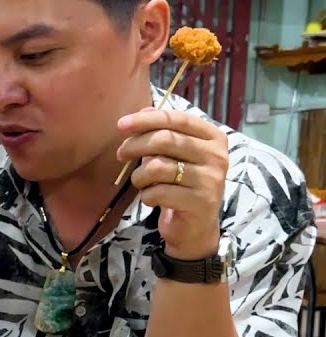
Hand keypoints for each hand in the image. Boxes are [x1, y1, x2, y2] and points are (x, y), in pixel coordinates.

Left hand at [117, 108, 228, 259]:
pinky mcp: (200, 202)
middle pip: (165, 139)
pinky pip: (158, 192)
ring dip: (139, 176)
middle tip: (121, 155)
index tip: (120, 124)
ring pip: (158, 166)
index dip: (146, 120)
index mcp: (212, 137)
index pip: (177, 119)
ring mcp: (211, 179)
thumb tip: (143, 110)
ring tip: (140, 182)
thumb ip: (162, 132)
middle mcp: (216, 155)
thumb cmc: (180, 184)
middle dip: (135, 145)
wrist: (195, 226)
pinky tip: (151, 198)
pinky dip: (146, 195)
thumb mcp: (173, 155)